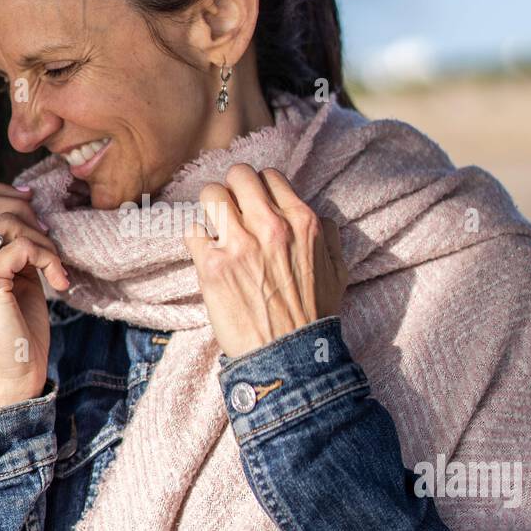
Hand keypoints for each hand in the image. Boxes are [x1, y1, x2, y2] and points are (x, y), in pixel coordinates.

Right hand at [0, 182, 69, 410]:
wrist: (9, 384)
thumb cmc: (15, 336)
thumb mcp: (11, 281)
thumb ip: (11, 247)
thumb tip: (30, 210)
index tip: (32, 209)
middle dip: (16, 204)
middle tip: (45, 232)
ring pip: (5, 221)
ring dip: (42, 238)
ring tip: (55, 265)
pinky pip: (21, 245)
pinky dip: (48, 257)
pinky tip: (58, 281)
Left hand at [183, 164, 346, 360]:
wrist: (289, 356)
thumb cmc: (314, 315)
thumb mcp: (338, 270)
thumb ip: (329, 235)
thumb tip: (316, 216)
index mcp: (302, 222)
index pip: (269, 176)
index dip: (258, 188)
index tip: (253, 205)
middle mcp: (271, 226)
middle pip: (238, 174)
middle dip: (232, 189)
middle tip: (230, 210)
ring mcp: (240, 244)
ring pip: (210, 194)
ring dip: (210, 208)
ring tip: (215, 228)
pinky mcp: (213, 266)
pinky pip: (192, 230)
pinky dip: (197, 239)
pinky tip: (207, 254)